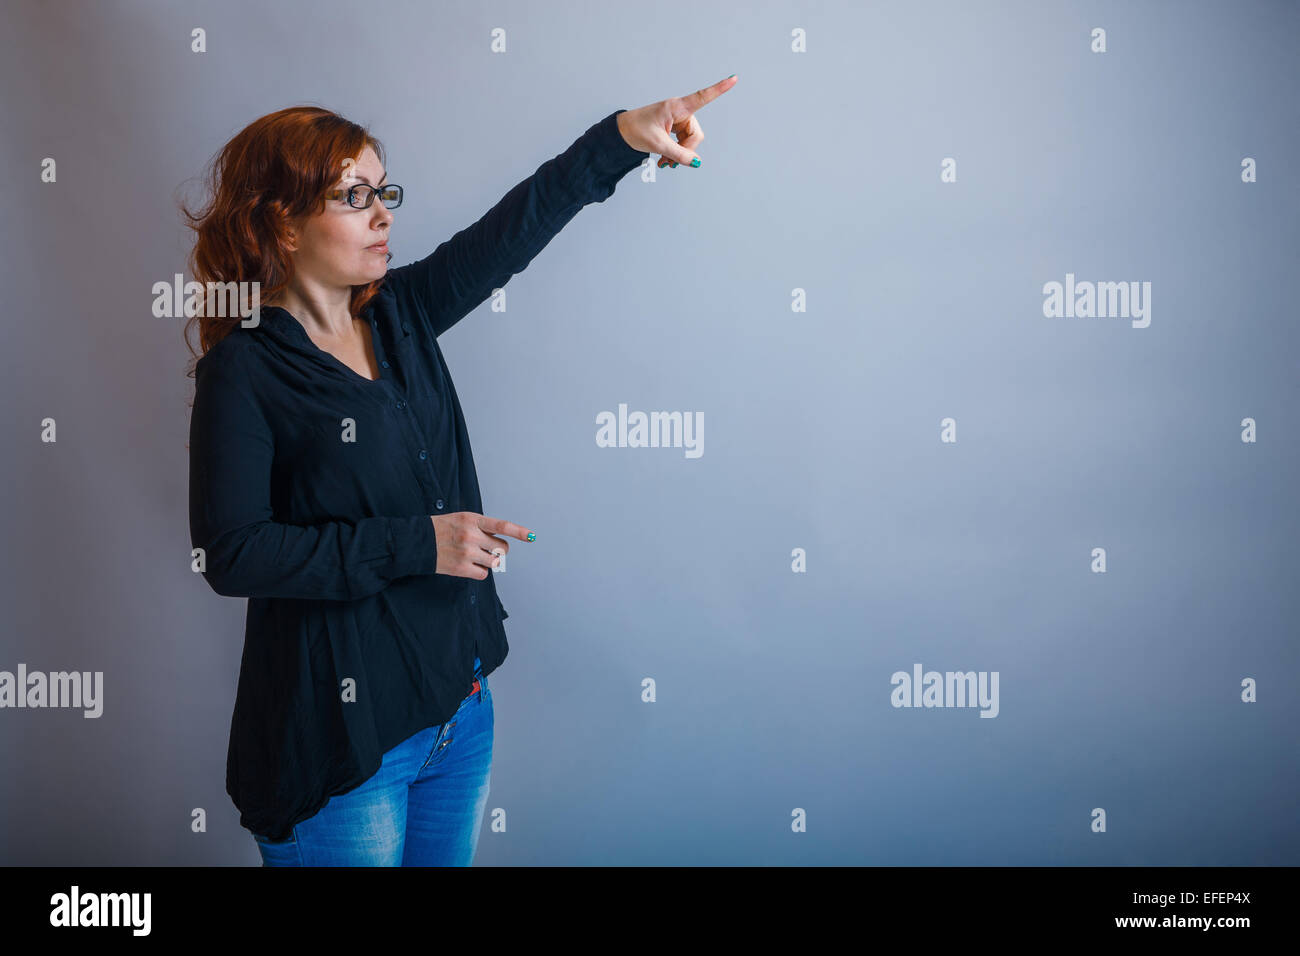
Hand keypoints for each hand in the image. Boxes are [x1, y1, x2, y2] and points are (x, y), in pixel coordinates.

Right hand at [430, 512, 531, 579]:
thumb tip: (501, 541)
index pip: (501, 525)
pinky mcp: (461, 568)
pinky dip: (479, 571)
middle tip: (486, 548)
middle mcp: (471, 535)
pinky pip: (484, 574)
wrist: (417, 542)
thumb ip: (482, 527)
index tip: (531, 536)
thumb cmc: (442, 529)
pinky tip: (468, 565)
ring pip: (495, 562)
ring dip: (489, 561)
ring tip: (474, 556)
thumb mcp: (462, 519)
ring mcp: (466, 553)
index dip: (519, 531)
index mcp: (472, 519)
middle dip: (499, 550)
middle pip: (502, 548)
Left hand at [615, 74, 736, 169]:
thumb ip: (678, 155)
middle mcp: (680, 110)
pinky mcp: (675, 126)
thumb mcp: (658, 145)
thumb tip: (696, 163)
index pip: (702, 97)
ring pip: (690, 141)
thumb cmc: (636, 131)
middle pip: (696, 135)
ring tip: (664, 163)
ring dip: (680, 155)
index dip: (719, 89)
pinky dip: (676, 153)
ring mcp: (678, 119)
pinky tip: (666, 160)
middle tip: (669, 162)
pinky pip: (684, 142)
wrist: (622, 132)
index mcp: (676, 107)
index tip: (734, 78)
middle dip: (686, 151)